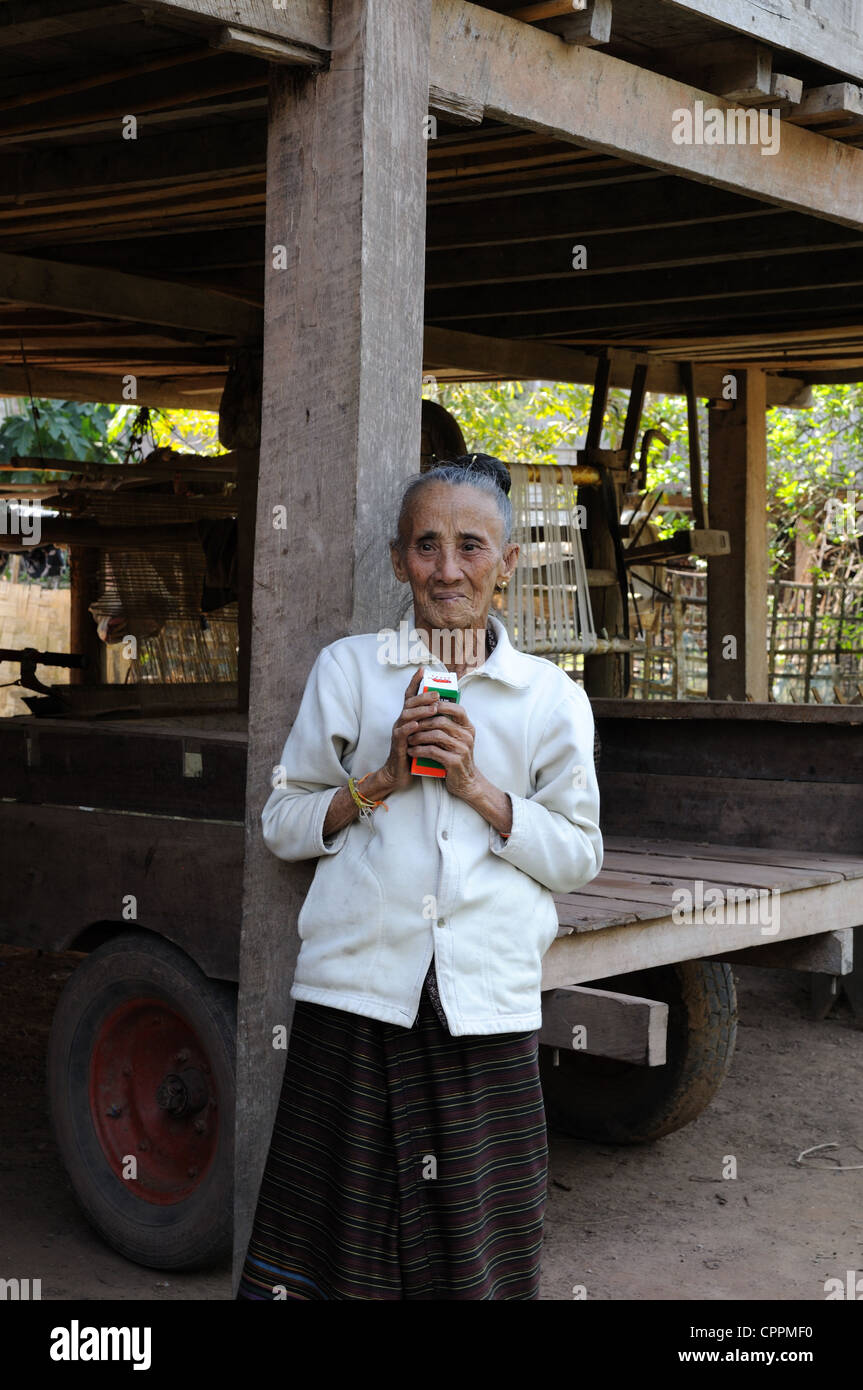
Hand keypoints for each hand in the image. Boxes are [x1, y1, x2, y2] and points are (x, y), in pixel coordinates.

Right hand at [378, 667, 440, 793]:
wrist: (399, 774)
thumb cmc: (414, 754)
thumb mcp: (423, 735)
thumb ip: (430, 722)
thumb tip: (445, 708)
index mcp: (409, 718)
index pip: (411, 696)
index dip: (415, 682)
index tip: (423, 669)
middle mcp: (402, 722)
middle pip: (410, 703)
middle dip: (423, 696)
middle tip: (437, 694)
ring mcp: (398, 732)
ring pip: (406, 716)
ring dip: (420, 711)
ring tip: (433, 708)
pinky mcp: (397, 745)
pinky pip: (401, 733)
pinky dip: (409, 728)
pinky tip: (417, 725)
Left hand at [406, 697, 478, 799]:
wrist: (466, 783)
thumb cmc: (457, 758)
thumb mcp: (458, 740)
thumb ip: (449, 726)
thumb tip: (432, 707)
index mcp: (468, 728)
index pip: (457, 709)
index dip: (441, 705)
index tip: (425, 706)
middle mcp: (467, 737)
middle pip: (441, 721)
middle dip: (422, 723)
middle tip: (410, 726)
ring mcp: (462, 749)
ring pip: (436, 735)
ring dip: (419, 736)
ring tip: (409, 739)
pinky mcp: (454, 762)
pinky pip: (432, 751)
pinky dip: (419, 750)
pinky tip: (412, 751)